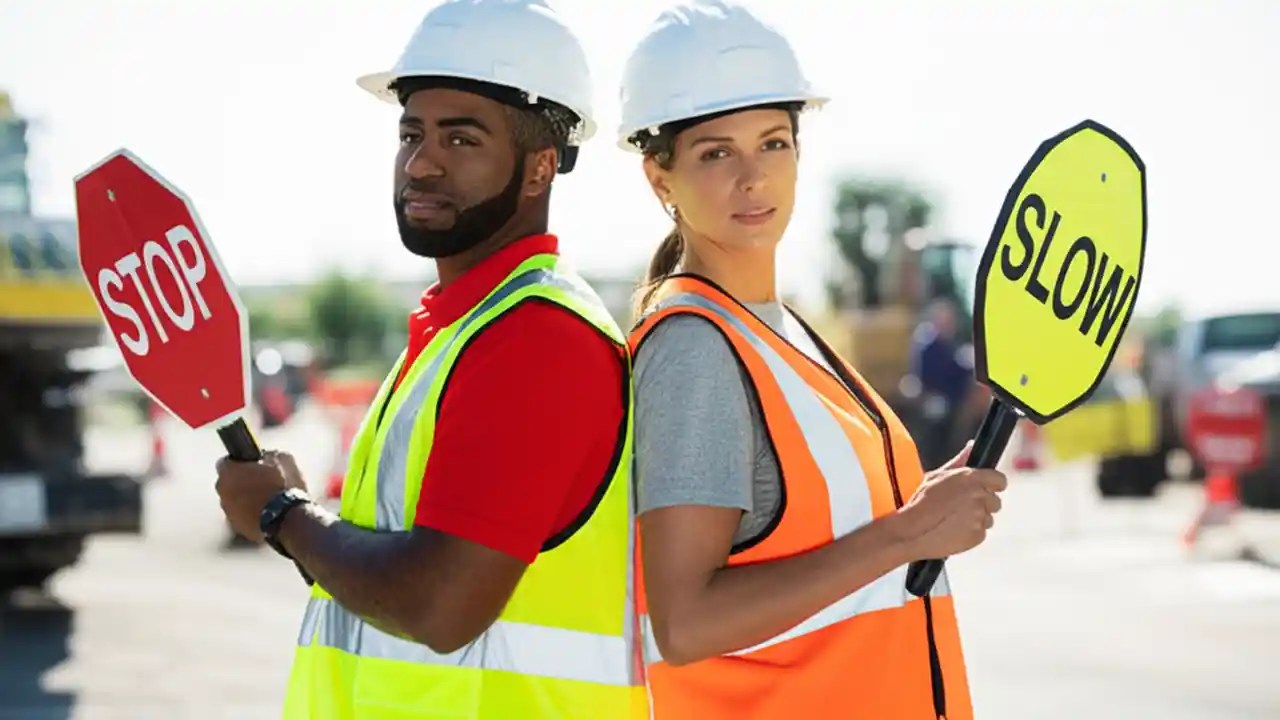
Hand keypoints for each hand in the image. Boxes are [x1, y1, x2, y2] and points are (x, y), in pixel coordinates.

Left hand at [215, 450, 307, 542]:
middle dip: (241, 481)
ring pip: (234, 501)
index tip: (252, 464)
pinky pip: (241, 516)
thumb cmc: (283, 487)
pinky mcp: (237, 527)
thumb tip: (267, 456)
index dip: (240, 462)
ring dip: (245, 499)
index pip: (226, 461)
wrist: (288, 520)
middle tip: (261, 481)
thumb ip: (268, 455)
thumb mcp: (283, 459)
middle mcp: (222, 491)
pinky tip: (267, 513)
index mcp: (229, 471)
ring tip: (267, 500)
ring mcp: (228, 512)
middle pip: (228, 483)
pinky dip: (250, 514)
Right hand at [896, 444, 1006, 559]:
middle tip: (961, 507)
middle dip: (982, 504)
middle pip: (995, 501)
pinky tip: (953, 530)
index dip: (992, 485)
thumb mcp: (936, 475)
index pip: (1000, 480)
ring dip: (976, 519)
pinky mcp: (978, 535)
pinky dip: (971, 533)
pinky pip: (981, 533)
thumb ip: (959, 461)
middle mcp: (979, 496)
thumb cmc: (921, 501)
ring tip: (953, 519)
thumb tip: (972, 445)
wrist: (913, 530)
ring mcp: (980, 517)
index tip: (984, 489)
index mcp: (971, 478)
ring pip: (988, 518)